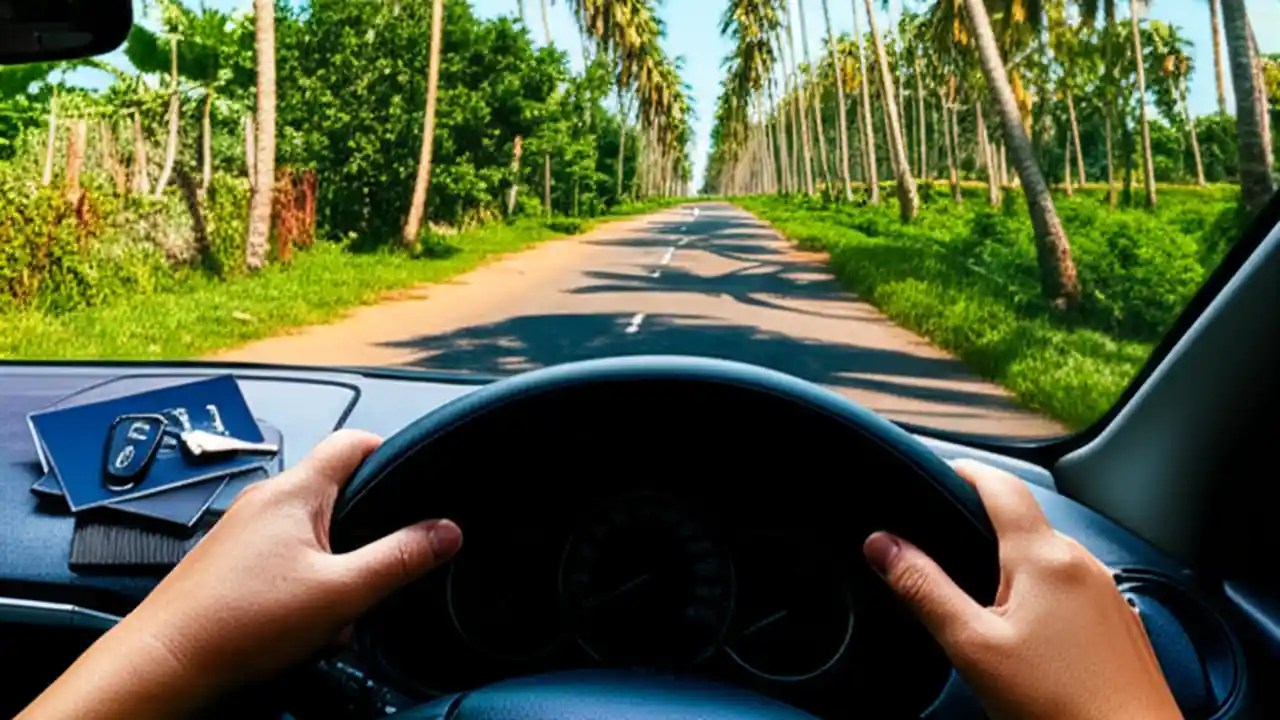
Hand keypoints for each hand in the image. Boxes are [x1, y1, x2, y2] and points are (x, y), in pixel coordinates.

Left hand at [21, 430, 461, 719]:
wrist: (165, 665)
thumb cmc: (238, 624)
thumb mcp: (341, 593)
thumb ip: (399, 559)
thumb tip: (447, 530)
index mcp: (294, 492)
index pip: (352, 442)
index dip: (390, 452)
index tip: (415, 477)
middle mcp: (265, 501)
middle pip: (337, 495)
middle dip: (363, 536)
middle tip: (371, 573)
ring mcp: (243, 531)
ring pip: (313, 535)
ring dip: (333, 570)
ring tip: (328, 612)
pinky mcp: (230, 562)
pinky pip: (285, 560)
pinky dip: (303, 587)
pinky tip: (300, 625)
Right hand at [863, 459, 1181, 719]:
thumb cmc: (1060, 707)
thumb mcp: (973, 647)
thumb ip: (924, 589)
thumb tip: (882, 545)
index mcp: (1045, 557)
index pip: (1001, 485)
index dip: (966, 471)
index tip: (939, 473)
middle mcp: (1083, 563)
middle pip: (1024, 521)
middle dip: (983, 526)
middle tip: (945, 550)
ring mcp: (1107, 593)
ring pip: (1049, 556)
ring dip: (1013, 563)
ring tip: (980, 599)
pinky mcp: (1119, 622)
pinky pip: (1071, 587)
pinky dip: (1041, 593)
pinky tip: (1027, 633)